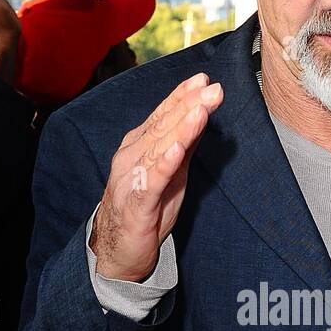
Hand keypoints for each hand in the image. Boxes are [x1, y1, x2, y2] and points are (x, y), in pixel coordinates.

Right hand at [90, 73, 222, 281]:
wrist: (118, 249)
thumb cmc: (147, 209)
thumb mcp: (172, 172)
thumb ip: (184, 145)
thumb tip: (201, 115)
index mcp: (139, 146)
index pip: (163, 116)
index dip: (182, 97)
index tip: (203, 80)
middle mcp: (132, 157)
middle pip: (163, 127)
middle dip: (189, 106)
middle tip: (212, 89)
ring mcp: (132, 179)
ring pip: (158, 148)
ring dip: (180, 128)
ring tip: (199, 110)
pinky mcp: (136, 204)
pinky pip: (151, 182)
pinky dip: (163, 164)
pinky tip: (176, 150)